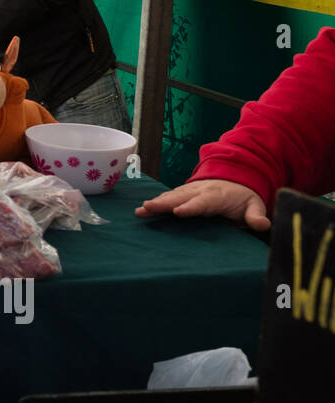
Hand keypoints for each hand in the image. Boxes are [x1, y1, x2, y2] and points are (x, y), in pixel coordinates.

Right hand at [135, 179, 269, 231]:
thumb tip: (262, 224)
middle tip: (147, 208)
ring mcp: (189, 191)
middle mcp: (199, 191)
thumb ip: (256, 215)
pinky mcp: (182, 193)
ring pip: (170, 196)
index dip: (191, 207)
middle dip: (163, 203)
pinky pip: (168, 197)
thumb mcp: (254, 205)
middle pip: (179, 197)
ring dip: (155, 203)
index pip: (203, 202)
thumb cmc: (243, 197)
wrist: (234, 178)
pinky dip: (156, 203)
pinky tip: (143, 210)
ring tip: (140, 210)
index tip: (178, 212)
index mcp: (216, 196)